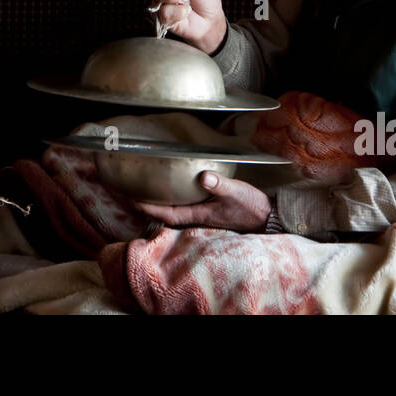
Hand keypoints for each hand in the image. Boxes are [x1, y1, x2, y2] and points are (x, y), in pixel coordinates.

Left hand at [136, 172, 271, 232]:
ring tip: (143, 190)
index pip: (166, 213)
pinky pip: (183, 207)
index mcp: (198, 215)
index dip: (147, 206)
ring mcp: (202, 215)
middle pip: (164, 214)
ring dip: (157, 202)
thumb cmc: (251, 207)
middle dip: (146, 205)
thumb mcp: (237, 193)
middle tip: (129, 193)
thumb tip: (204, 176)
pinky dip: (172, 200)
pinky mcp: (208, 211)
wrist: (266, 219)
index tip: (131, 198)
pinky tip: (170, 190)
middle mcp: (196, 217)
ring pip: (173, 211)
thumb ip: (220, 185)